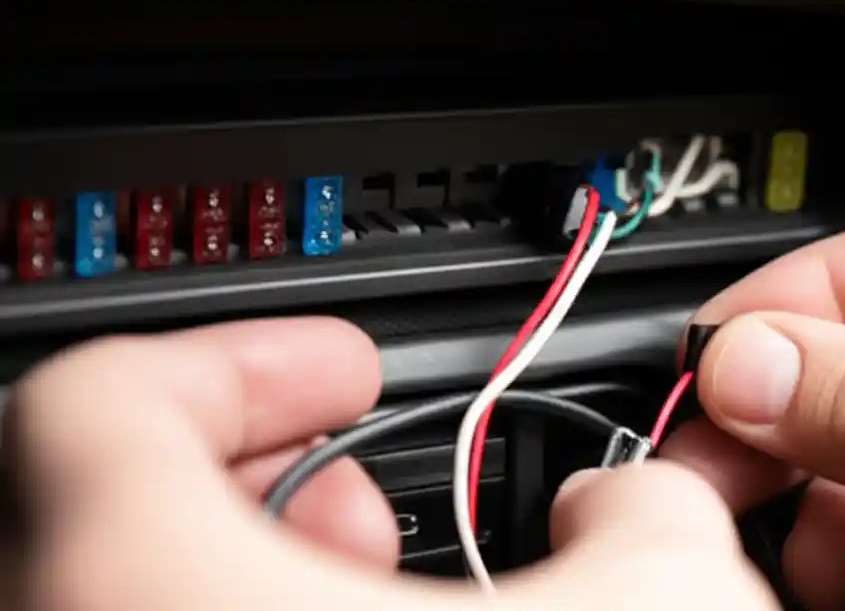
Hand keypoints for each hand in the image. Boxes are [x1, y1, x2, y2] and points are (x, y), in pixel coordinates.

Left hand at [1, 318, 775, 610]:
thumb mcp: (650, 597)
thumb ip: (643, 497)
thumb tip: (641, 502)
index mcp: (152, 590)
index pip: (103, 400)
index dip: (242, 352)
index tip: (340, 366)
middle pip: (110, 510)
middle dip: (267, 472)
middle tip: (369, 479)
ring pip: (156, 607)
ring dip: (283, 583)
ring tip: (415, 598)